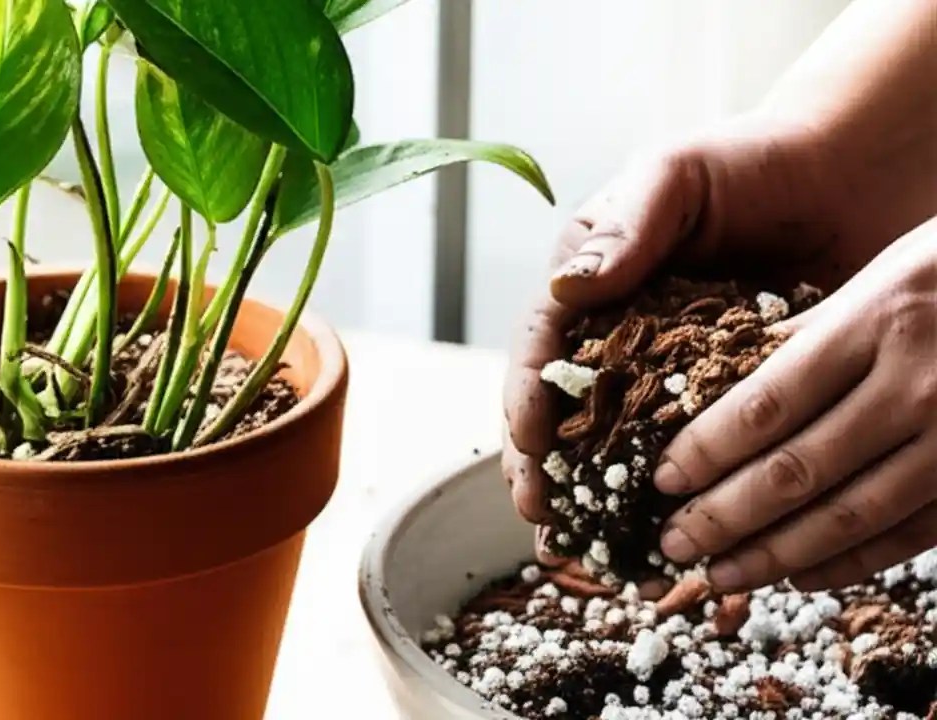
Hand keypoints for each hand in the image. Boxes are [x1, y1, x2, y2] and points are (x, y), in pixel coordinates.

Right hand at [504, 115, 869, 541]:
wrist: (850, 175)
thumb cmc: (750, 161)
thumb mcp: (675, 175)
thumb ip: (625, 227)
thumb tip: (569, 289)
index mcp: (591, 286)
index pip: (541, 350)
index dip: (526, 402)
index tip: (530, 448)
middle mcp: (620, 337)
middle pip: (568, 414)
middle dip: (549, 472)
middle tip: (546, 522)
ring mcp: (671, 374)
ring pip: (624, 449)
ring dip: (604, 505)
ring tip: (597, 556)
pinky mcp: (728, 400)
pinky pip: (698, 458)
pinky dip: (685, 504)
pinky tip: (678, 546)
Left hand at [656, 217, 936, 591]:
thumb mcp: (883, 276)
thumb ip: (808, 333)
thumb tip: (720, 386)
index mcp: (880, 320)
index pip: (769, 403)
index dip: (707, 450)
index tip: (660, 478)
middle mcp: (923, 384)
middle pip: (800, 468)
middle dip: (724, 515)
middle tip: (672, 543)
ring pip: (852, 514)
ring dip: (776, 554)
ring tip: (719, 574)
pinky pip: (911, 533)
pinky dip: (851, 562)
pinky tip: (801, 575)